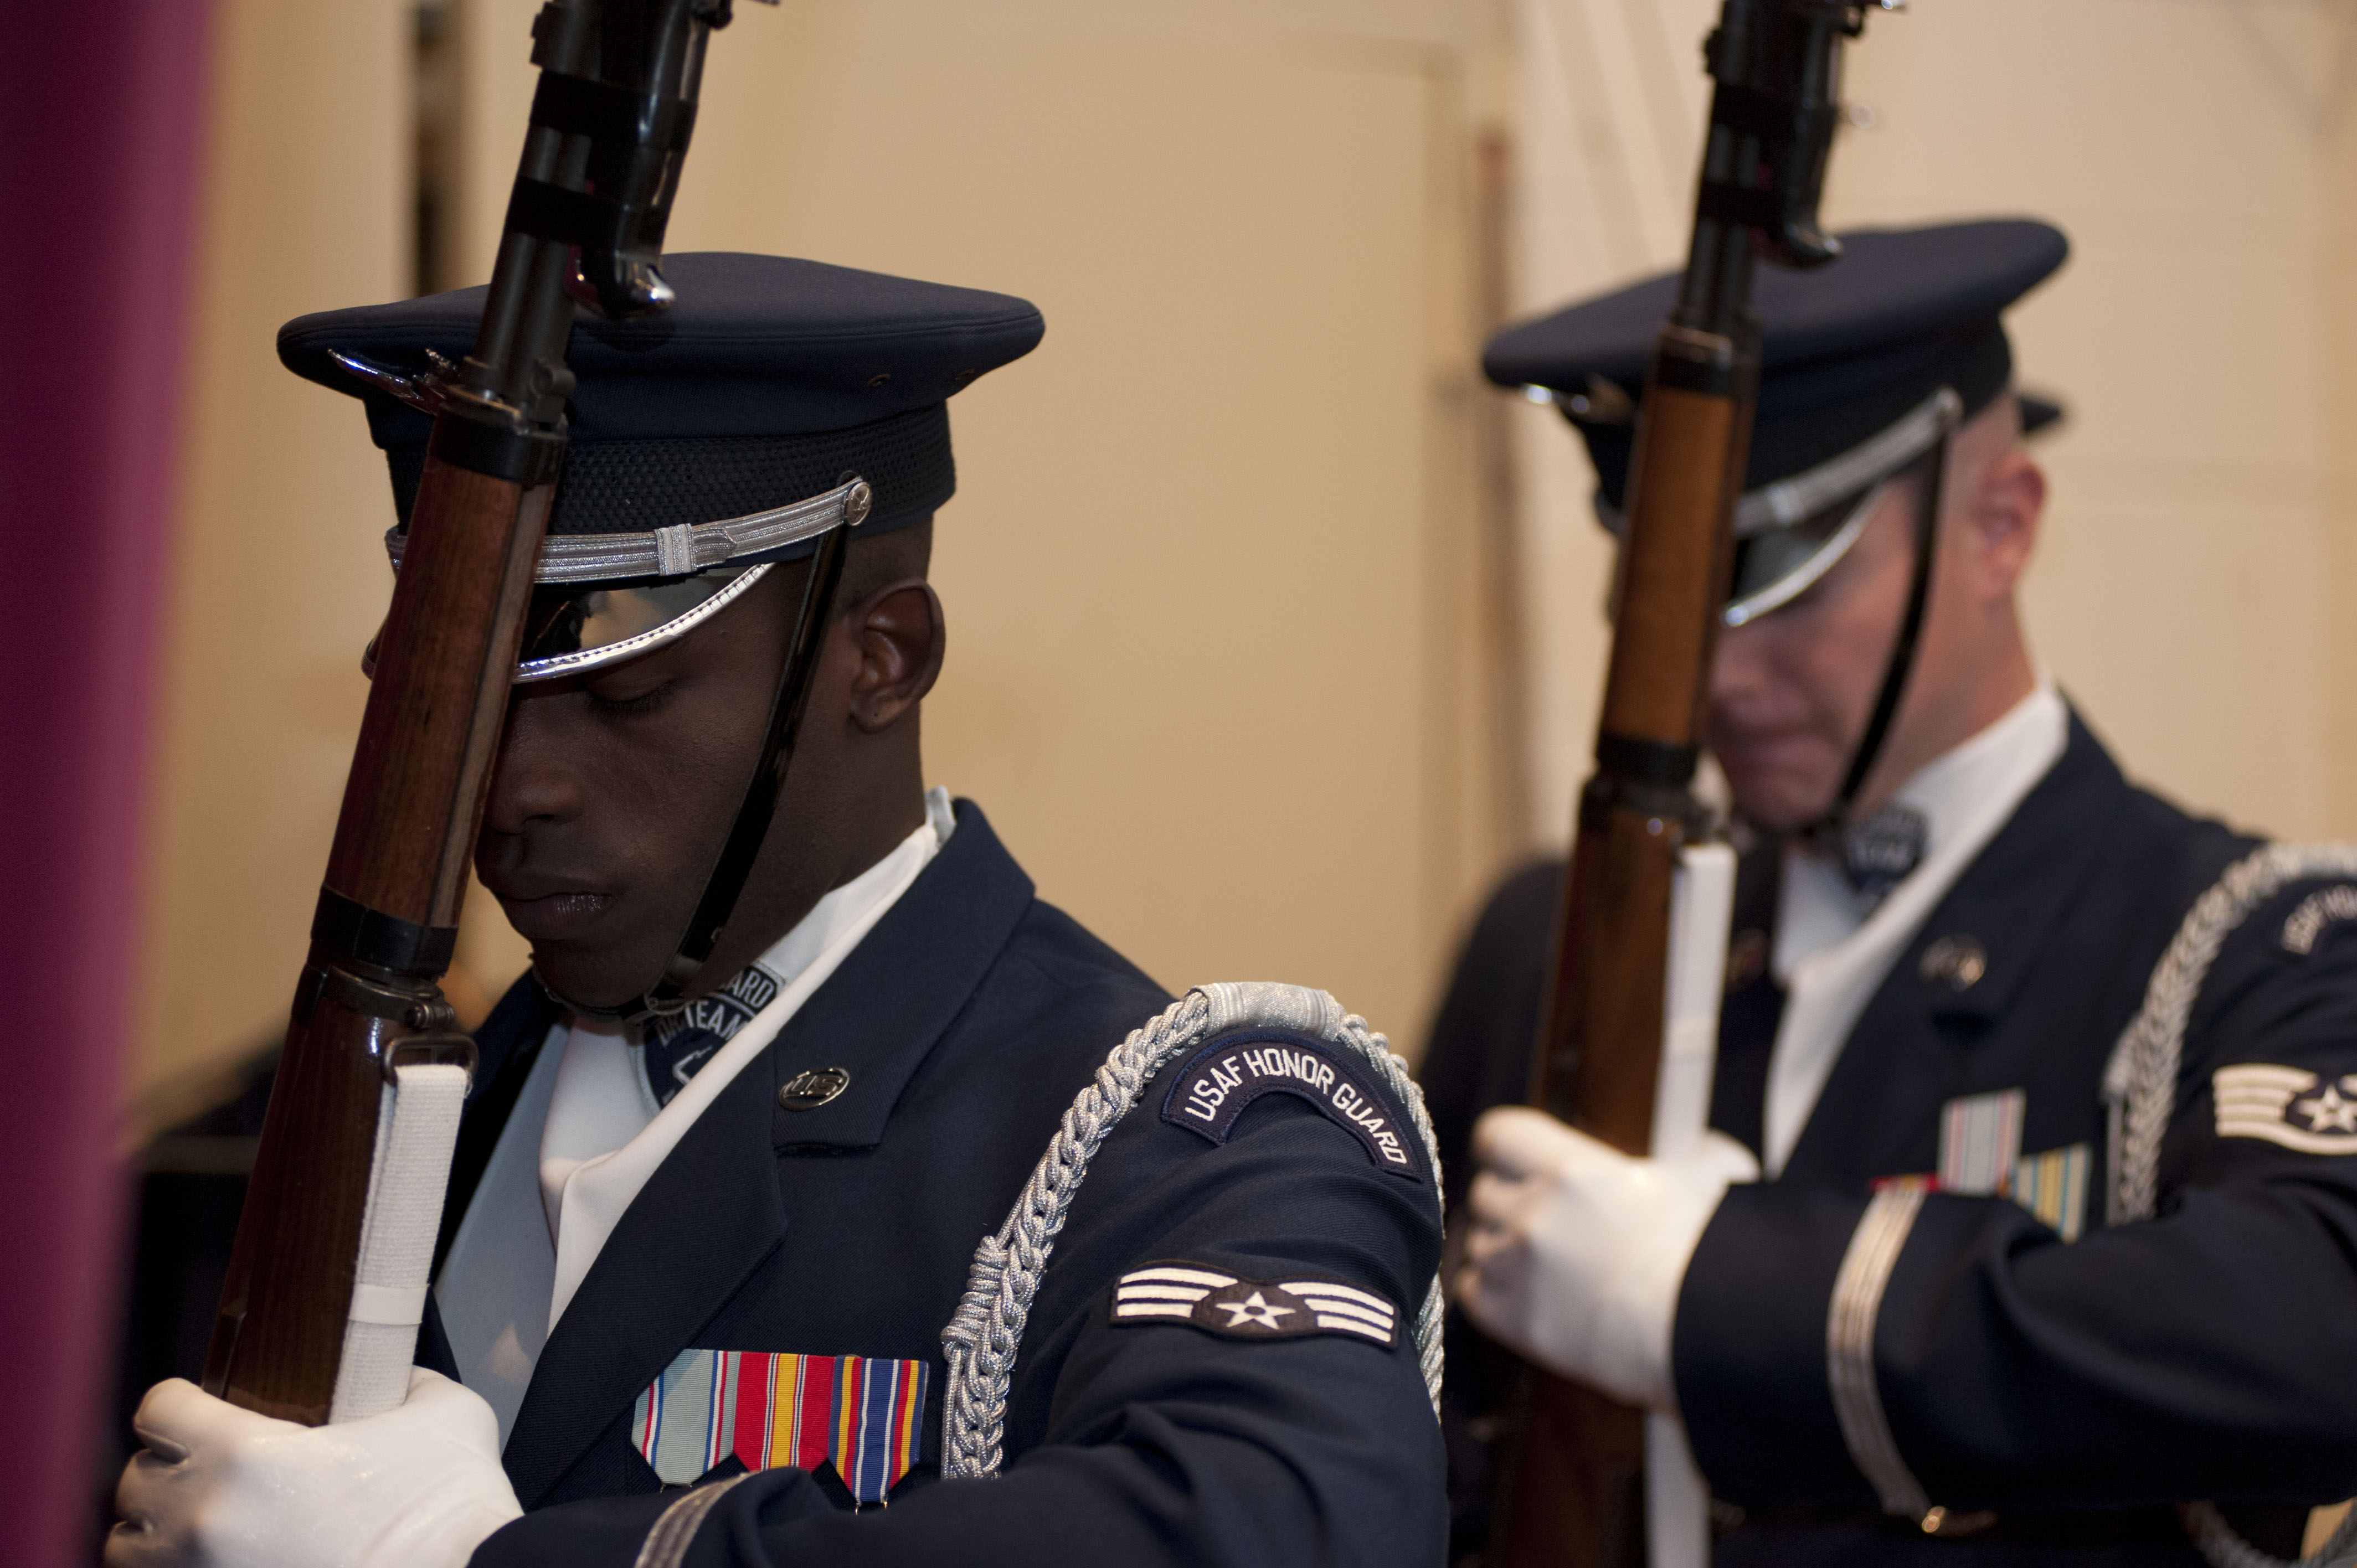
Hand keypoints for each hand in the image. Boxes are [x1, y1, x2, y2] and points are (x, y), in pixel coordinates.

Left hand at [110, 1369, 521, 1567]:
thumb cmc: (449, 1515)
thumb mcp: (443, 1411)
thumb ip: (403, 1380)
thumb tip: (388, 1377)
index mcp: (245, 1459)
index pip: (158, 1411)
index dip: (182, 1402)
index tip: (203, 1407)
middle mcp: (204, 1524)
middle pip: (134, 1481)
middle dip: (172, 1470)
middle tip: (214, 1469)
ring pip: (129, 1548)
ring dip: (159, 1531)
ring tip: (208, 1523)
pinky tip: (228, 1557)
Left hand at [1454, 1106, 1758, 1410]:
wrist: (1712, 1332)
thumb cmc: (1717, 1252)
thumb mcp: (1709, 1175)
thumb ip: (1685, 1152)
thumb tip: (1692, 1147)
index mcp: (1571, 1169)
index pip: (1497, 1135)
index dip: (1503, 1149)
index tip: (1513, 1160)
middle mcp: (1533, 1212)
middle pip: (1485, 1193)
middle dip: (1510, 1203)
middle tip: (1546, 1222)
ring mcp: (1519, 1269)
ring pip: (1479, 1244)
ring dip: (1503, 1251)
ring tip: (1546, 1267)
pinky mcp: (1517, 1322)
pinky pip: (1473, 1294)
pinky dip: (1492, 1293)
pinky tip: (1526, 1297)